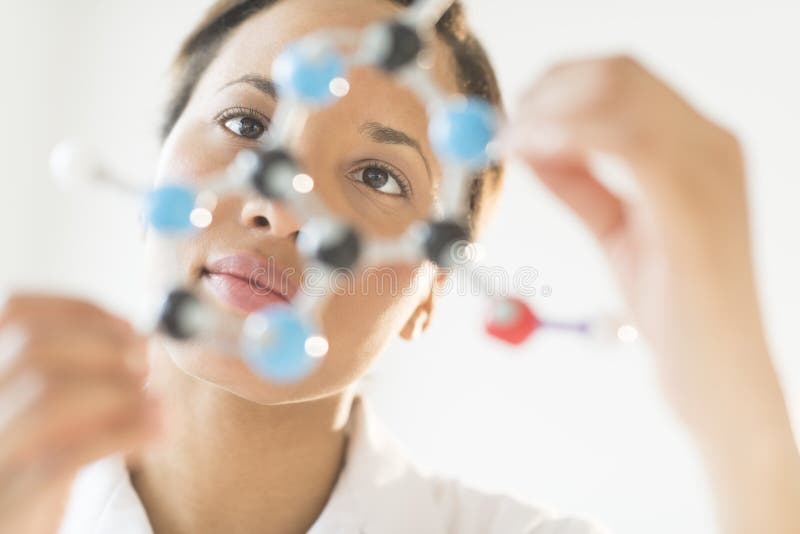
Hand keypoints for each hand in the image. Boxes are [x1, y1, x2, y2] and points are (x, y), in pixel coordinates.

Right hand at [0, 295, 160, 533]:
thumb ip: (87, 372)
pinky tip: (157, 431)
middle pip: (38, 349)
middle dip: (108, 347)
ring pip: (50, 395)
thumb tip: (143, 337)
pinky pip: (69, 454)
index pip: (20, 314)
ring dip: (121, 391)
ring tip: (154, 405)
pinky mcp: (14, 498)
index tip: (130, 327)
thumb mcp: (54, 411)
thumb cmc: (35, 465)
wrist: (13, 530)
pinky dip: (126, 433)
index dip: (84, 312)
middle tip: (145, 367)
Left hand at [504, 55, 799, 533]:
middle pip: (618, 74)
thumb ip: (579, 181)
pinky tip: (529, 150)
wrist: (718, 373)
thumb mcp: (617, 227)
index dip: (559, 82)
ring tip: (508, 143)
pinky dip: (566, 137)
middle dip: (546, 91)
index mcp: (698, 145)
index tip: (514, 109)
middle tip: (503, 126)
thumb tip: (529, 141)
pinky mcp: (690, 207)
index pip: (624, 77)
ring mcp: (706, 171)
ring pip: (619, 97)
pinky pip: (626, 143)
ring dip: (548, 111)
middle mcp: (709, 145)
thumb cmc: (673, 303)